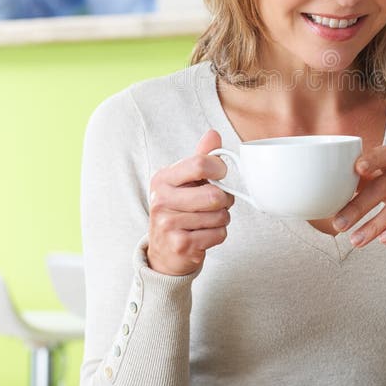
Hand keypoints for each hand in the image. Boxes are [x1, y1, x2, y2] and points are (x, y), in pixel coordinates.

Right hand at [147, 129, 233, 275]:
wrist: (163, 251)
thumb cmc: (178, 210)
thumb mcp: (184, 181)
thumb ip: (200, 157)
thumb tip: (213, 134)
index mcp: (163, 178)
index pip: (200, 164)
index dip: (219, 169)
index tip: (220, 175)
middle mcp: (161, 200)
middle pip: (214, 195)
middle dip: (224, 200)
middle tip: (216, 203)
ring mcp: (168, 224)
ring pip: (220, 216)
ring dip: (221, 219)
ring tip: (207, 220)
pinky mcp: (180, 245)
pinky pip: (218, 234)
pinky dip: (218, 235)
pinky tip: (203, 235)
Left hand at [333, 146, 385, 247]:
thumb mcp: (378, 173)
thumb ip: (357, 177)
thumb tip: (323, 191)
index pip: (385, 154)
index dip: (372, 160)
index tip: (357, 168)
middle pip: (383, 186)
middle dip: (359, 206)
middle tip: (339, 224)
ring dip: (375, 225)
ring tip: (355, 240)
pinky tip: (383, 239)